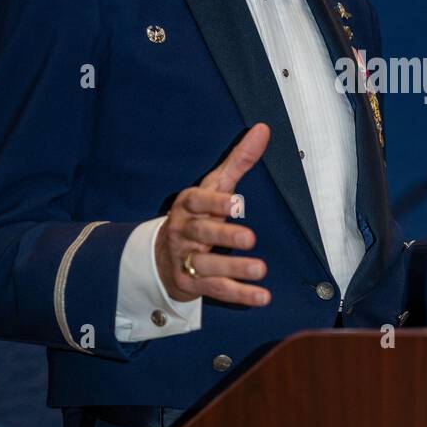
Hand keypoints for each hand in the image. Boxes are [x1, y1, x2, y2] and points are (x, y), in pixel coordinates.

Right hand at [155, 123, 271, 305]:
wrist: (162, 255)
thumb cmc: (198, 214)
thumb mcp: (214, 187)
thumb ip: (239, 160)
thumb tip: (263, 129)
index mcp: (189, 206)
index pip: (198, 202)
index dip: (215, 202)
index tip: (236, 203)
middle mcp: (184, 232)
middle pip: (202, 234)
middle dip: (224, 236)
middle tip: (249, 238)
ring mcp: (185, 260)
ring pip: (208, 265)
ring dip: (234, 269)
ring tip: (261, 269)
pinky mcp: (191, 284)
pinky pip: (215, 290)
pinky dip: (239, 295)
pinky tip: (262, 296)